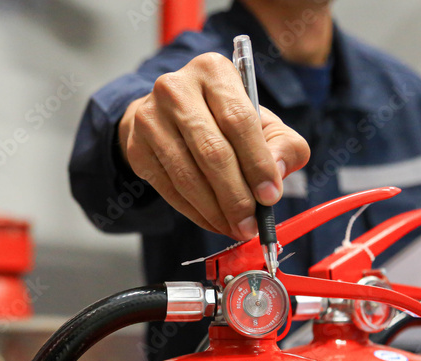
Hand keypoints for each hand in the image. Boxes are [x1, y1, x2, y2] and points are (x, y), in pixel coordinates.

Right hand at [118, 52, 309, 239]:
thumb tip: (276, 174)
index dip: (257, 163)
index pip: (240, 120)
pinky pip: (169, 189)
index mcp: (213, 71)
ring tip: (236, 228)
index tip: (270, 197)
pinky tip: (214, 222)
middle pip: (212, 151)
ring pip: (187, 175)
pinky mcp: (137, 147)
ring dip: (215, 211)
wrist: (169, 116)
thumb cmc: (222, 118)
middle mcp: (176, 88)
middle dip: (236, 196)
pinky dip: (195, 212)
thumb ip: (283, 144)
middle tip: (251, 225)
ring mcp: (150, 118)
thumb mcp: (262, 122)